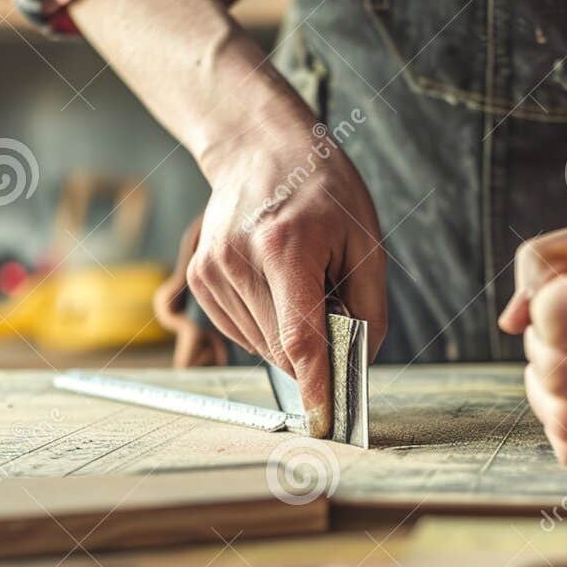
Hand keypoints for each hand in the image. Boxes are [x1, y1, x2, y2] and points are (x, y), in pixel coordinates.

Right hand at [66, 0, 388, 435]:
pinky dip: (265, 326)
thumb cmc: (322, 189)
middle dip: (315, 352)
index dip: (318, 384)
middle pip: (282, 348)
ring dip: (289, 337)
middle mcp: (240, 262)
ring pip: (260, 345)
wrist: (260, 147)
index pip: (301, 338)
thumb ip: (368, 307)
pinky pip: (240, 330)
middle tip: (334, 309)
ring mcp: (212, 270)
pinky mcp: (198, 277)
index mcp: (286, 249)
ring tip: (301, 283)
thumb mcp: (366, 240)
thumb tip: (359, 363)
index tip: (326, 419)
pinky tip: (277, 289)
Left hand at [499, 225, 566, 466]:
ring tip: (562, 364)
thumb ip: (538, 264)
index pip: (558, 317)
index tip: (557, 300)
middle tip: (559, 336)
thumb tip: (512, 322)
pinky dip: (562, 424)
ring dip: (546, 392)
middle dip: (541, 351)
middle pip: (559, 373)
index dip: (541, 308)